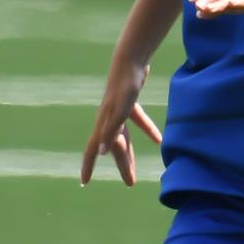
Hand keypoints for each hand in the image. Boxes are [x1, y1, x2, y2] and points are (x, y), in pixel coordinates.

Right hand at [80, 59, 163, 186]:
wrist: (131, 60)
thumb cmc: (124, 86)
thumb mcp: (120, 111)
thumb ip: (111, 131)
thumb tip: (101, 152)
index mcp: (103, 123)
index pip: (93, 149)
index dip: (88, 166)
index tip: (85, 181)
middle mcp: (108, 119)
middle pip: (114, 147)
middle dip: (122, 165)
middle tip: (130, 183)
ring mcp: (118, 110)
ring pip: (124, 137)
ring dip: (130, 153)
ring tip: (137, 168)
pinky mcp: (129, 102)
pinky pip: (137, 121)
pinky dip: (146, 130)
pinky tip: (158, 140)